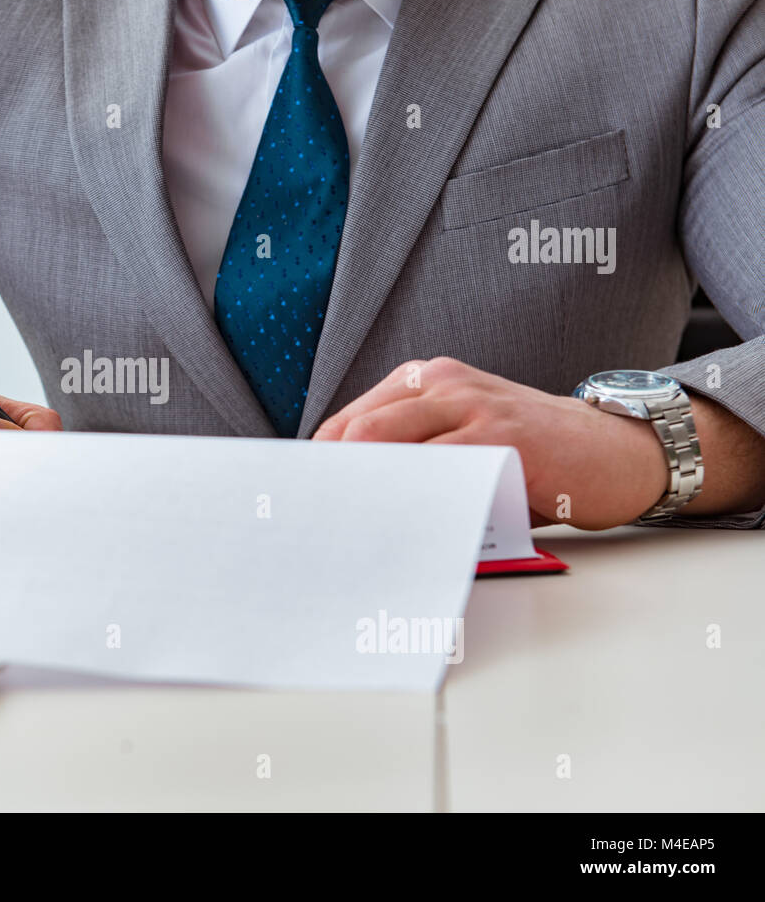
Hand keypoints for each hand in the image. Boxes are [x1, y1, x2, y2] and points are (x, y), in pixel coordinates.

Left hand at [312, 357, 668, 529]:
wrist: (616, 449)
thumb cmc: (530, 453)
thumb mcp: (460, 438)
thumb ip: (410, 456)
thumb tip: (347, 506)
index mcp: (418, 380)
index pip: (344, 424)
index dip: (318, 470)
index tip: (301, 509)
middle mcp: (437, 382)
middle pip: (354, 433)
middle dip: (331, 484)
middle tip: (313, 531)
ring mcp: (468, 405)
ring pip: (385, 446)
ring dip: (362, 494)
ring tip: (345, 535)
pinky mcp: (498, 436)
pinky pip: (436, 471)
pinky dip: (410, 502)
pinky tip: (400, 530)